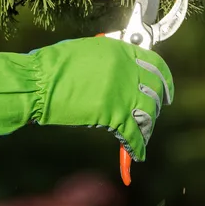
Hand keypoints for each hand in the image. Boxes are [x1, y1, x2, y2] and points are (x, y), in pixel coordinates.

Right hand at [0, 37, 173, 161]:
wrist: (38, 82)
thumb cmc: (53, 66)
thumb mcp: (87, 51)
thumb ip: (110, 58)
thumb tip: (121, 68)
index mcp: (121, 50)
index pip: (156, 64)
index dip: (164, 80)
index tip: (167, 90)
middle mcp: (126, 69)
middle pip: (154, 91)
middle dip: (154, 106)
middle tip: (151, 116)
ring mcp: (121, 92)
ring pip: (147, 114)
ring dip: (145, 127)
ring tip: (140, 135)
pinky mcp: (112, 114)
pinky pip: (132, 134)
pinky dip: (136, 147)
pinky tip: (137, 154)